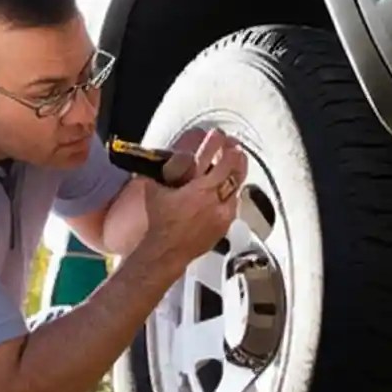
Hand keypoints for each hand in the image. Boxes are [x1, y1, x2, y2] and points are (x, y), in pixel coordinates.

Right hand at [142, 128, 247, 269]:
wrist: (165, 251)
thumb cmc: (159, 224)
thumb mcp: (154, 192)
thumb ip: (158, 173)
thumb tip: (156, 161)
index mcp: (202, 189)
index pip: (225, 162)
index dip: (228, 148)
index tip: (226, 140)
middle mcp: (216, 202)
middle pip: (237, 174)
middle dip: (238, 160)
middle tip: (236, 149)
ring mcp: (222, 217)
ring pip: (237, 191)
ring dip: (236, 178)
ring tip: (234, 169)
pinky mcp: (222, 229)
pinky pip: (233, 208)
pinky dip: (231, 198)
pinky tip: (227, 194)